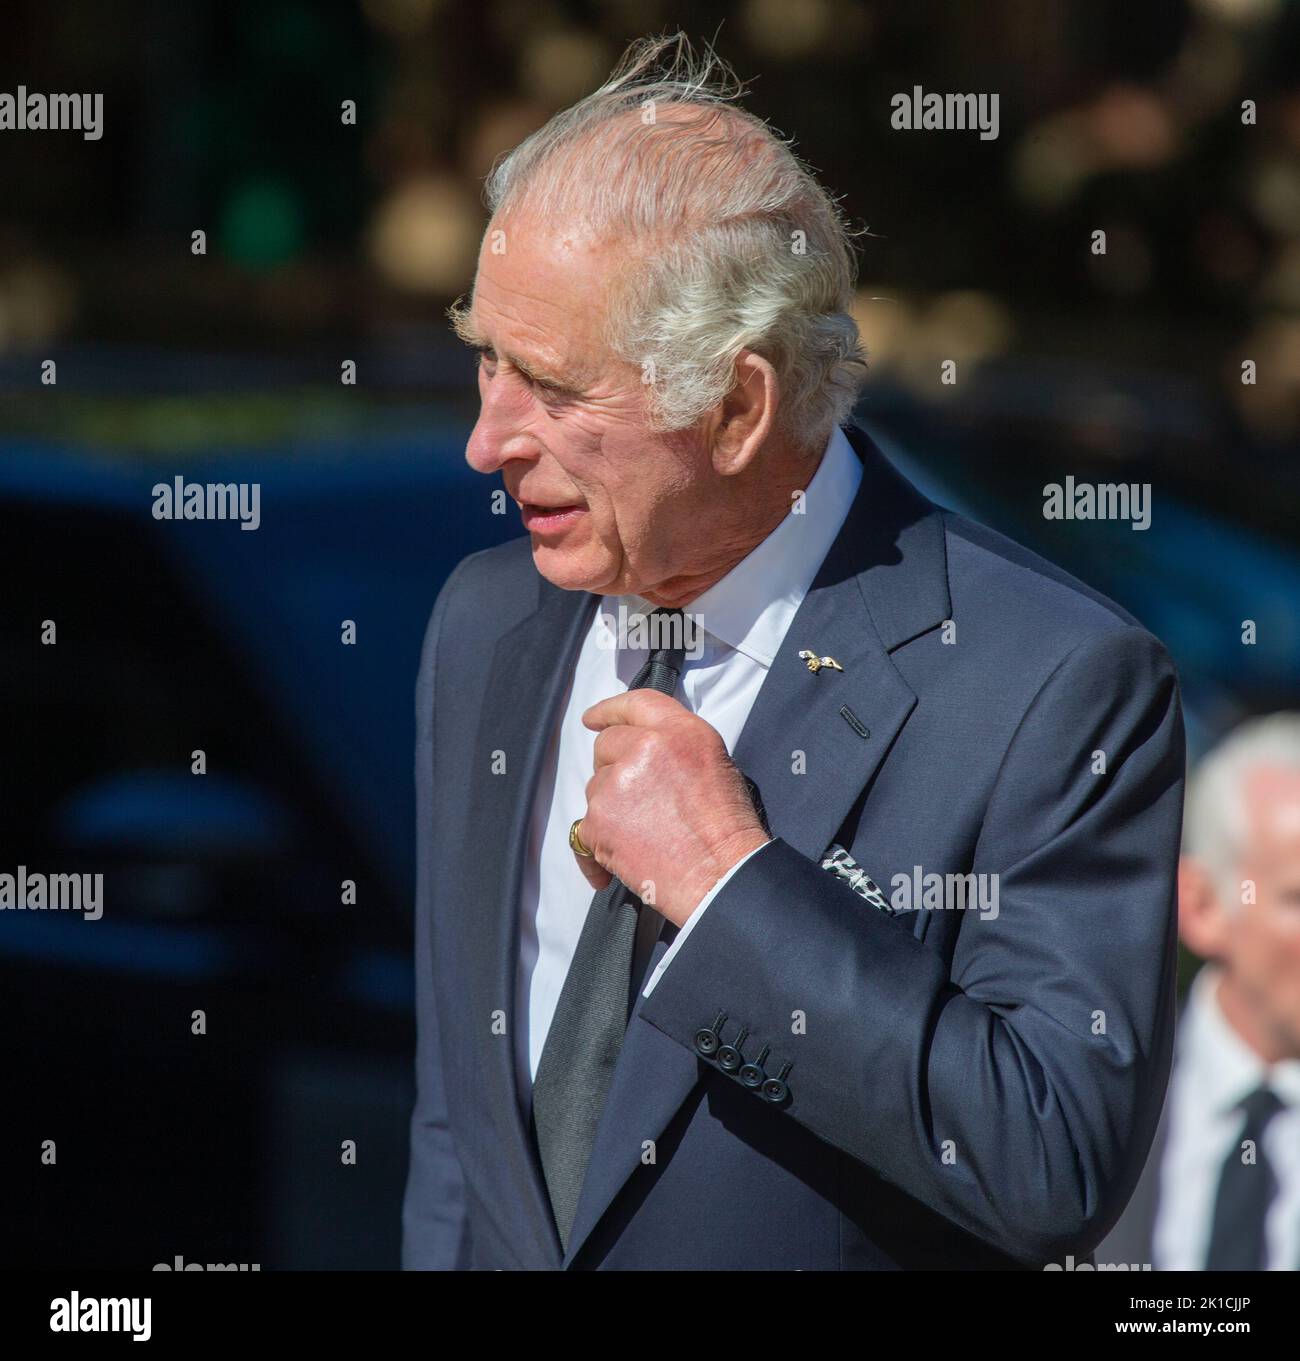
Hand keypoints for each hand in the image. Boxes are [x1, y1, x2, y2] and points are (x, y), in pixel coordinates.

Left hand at [572, 689, 769, 926]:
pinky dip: (595, 849)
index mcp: (678, 731)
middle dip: (613, 767)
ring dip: (610, 806)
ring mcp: (617, 783)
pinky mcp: (598, 819)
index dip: (609, 710)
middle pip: (606, 745)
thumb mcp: (714, 761)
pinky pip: (582, 830)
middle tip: (637, 798)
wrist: (721, 874)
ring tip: (643, 833)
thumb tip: (644, 746)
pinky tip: (617, 861)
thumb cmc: (727, 828)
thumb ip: (675, 742)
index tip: (593, 718)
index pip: (634, 704)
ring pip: (595, 787)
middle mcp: (645, 748)